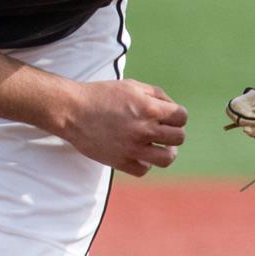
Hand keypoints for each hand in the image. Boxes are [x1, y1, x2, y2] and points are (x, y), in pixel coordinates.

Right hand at [55, 79, 187, 176]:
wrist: (72, 111)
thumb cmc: (102, 95)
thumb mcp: (132, 86)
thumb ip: (156, 94)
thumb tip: (173, 107)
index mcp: (149, 108)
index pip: (182, 117)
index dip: (178, 116)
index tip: (169, 117)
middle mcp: (144, 129)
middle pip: (179, 138)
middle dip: (174, 132)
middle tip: (163, 131)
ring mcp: (132, 148)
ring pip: (167, 159)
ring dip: (167, 152)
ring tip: (160, 148)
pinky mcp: (120, 161)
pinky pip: (144, 169)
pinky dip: (145, 163)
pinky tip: (140, 154)